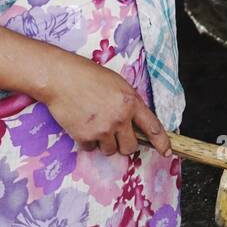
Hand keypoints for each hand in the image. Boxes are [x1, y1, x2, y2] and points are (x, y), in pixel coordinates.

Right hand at [43, 51, 171, 157]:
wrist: (60, 77)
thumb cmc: (87, 75)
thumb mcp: (117, 84)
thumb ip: (128, 103)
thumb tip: (134, 123)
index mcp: (131, 102)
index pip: (153, 127)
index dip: (161, 142)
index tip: (166, 151)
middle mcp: (119, 118)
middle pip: (130, 147)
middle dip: (124, 144)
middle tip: (115, 134)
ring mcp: (102, 129)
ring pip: (110, 150)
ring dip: (104, 142)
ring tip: (93, 123)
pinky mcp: (85, 136)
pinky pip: (90, 149)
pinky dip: (86, 141)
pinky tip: (81, 124)